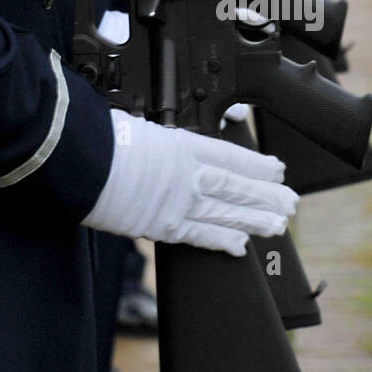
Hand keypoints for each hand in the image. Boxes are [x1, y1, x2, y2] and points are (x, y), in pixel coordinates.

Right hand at [83, 109, 297, 254]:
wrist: (81, 162)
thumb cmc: (103, 138)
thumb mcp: (140, 125)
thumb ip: (163, 140)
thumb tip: (170, 145)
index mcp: (182, 145)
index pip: (230, 156)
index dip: (256, 164)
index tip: (276, 169)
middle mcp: (187, 175)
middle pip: (236, 186)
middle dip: (265, 195)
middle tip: (289, 202)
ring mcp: (178, 203)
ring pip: (225, 213)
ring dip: (254, 220)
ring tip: (277, 224)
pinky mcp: (163, 226)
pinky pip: (199, 236)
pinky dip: (221, 241)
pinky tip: (240, 246)